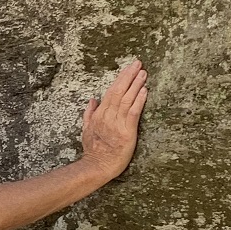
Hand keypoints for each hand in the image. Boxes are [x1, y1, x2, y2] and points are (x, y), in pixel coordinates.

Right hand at [80, 59, 147, 182]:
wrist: (97, 166)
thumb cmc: (94, 150)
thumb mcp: (86, 129)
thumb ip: (89, 113)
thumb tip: (92, 99)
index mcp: (99, 114)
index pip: (111, 91)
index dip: (121, 78)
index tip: (129, 68)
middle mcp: (108, 116)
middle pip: (119, 91)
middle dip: (129, 76)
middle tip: (138, 63)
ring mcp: (117, 123)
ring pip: (126, 99)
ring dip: (136, 85)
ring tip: (143, 73)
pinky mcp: (127, 132)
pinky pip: (133, 113)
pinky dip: (138, 101)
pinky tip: (144, 91)